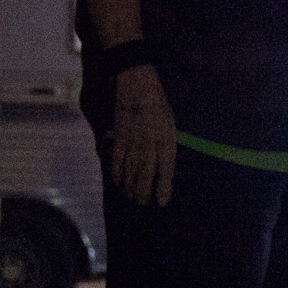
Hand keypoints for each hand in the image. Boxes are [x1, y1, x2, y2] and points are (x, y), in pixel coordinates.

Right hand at [110, 64, 178, 205]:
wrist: (137, 84)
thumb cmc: (158, 104)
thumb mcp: (170, 123)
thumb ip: (167, 144)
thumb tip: (164, 164)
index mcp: (166, 139)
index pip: (166, 169)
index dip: (163, 187)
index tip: (162, 202)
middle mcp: (149, 143)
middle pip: (146, 174)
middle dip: (144, 191)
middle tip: (143, 203)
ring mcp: (133, 141)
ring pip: (131, 170)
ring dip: (130, 186)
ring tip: (131, 197)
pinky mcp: (119, 136)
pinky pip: (117, 160)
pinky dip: (117, 173)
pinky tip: (118, 182)